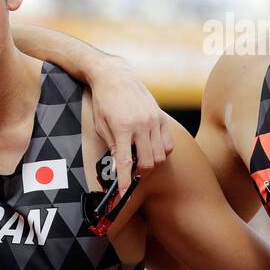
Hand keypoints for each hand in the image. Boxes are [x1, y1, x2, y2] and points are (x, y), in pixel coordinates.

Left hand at [88, 57, 173, 196]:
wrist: (115, 76)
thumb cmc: (104, 101)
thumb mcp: (101, 126)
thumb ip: (112, 147)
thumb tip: (119, 168)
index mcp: (122, 128)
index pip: (125, 162)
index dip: (125, 181)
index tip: (123, 193)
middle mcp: (141, 125)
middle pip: (148, 162)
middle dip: (139, 173)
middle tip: (131, 174)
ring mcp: (154, 121)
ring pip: (160, 155)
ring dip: (150, 163)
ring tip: (139, 160)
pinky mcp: (161, 117)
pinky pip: (168, 143)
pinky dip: (161, 152)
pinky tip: (150, 150)